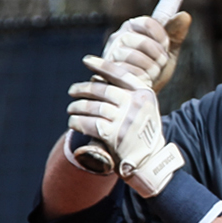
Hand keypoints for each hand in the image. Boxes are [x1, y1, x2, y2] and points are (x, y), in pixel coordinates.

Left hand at [67, 57, 184, 196]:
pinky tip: (73, 122)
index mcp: (145, 94)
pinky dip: (77, 122)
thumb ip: (128, 94)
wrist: (150, 162)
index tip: (86, 60)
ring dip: (78, 107)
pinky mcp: (113, 136)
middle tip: (72, 91)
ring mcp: (125, 120)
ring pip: (93, 107)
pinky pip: (89, 123)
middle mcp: (136, 105)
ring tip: (71, 108)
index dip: (101, 66)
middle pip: (103, 90)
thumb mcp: (145, 109)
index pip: (120, 74)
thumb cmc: (143, 133)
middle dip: (84, 89)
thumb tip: (97, 79)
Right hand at [101, 12, 191, 92]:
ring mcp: (110, 55)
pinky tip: (143, 83)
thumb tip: (185, 15)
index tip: (165, 47)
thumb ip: (175, 34)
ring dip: (151, 69)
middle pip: (144, 41)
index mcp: (132, 27)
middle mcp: (117, 38)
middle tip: (159, 64)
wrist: (140, 99)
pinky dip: (143, 80)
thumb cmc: (152, 72)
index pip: (149, 22)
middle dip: (158, 56)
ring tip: (151, 75)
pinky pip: (131, 73)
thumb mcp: (167, 52)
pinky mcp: (107, 73)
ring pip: (137, 58)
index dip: (162, 37)